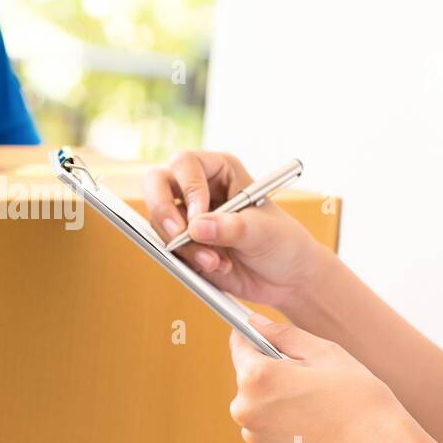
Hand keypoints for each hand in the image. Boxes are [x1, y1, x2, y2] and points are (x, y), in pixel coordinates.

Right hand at [142, 150, 325, 308]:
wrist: (286, 278)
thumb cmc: (282, 242)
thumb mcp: (264, 232)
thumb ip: (232, 227)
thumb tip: (196, 227)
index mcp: (220, 170)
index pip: (186, 164)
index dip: (187, 187)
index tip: (198, 216)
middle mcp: (198, 188)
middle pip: (156, 183)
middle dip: (163, 210)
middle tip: (176, 234)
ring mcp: (187, 217)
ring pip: (160, 222)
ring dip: (184, 246)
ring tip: (216, 262)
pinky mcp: (183, 244)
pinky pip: (168, 249)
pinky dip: (188, 261)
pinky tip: (216, 267)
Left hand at [229, 313, 419, 442]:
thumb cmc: (359, 401)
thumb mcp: (324, 353)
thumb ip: (282, 334)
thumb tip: (255, 322)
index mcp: (257, 378)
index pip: (239, 344)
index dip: (254, 336)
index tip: (269, 337)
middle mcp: (246, 409)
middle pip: (248, 375)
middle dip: (272, 369)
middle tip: (310, 375)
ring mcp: (255, 436)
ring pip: (258, 402)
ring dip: (278, 396)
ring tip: (316, 401)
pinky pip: (268, 425)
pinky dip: (284, 420)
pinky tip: (314, 422)